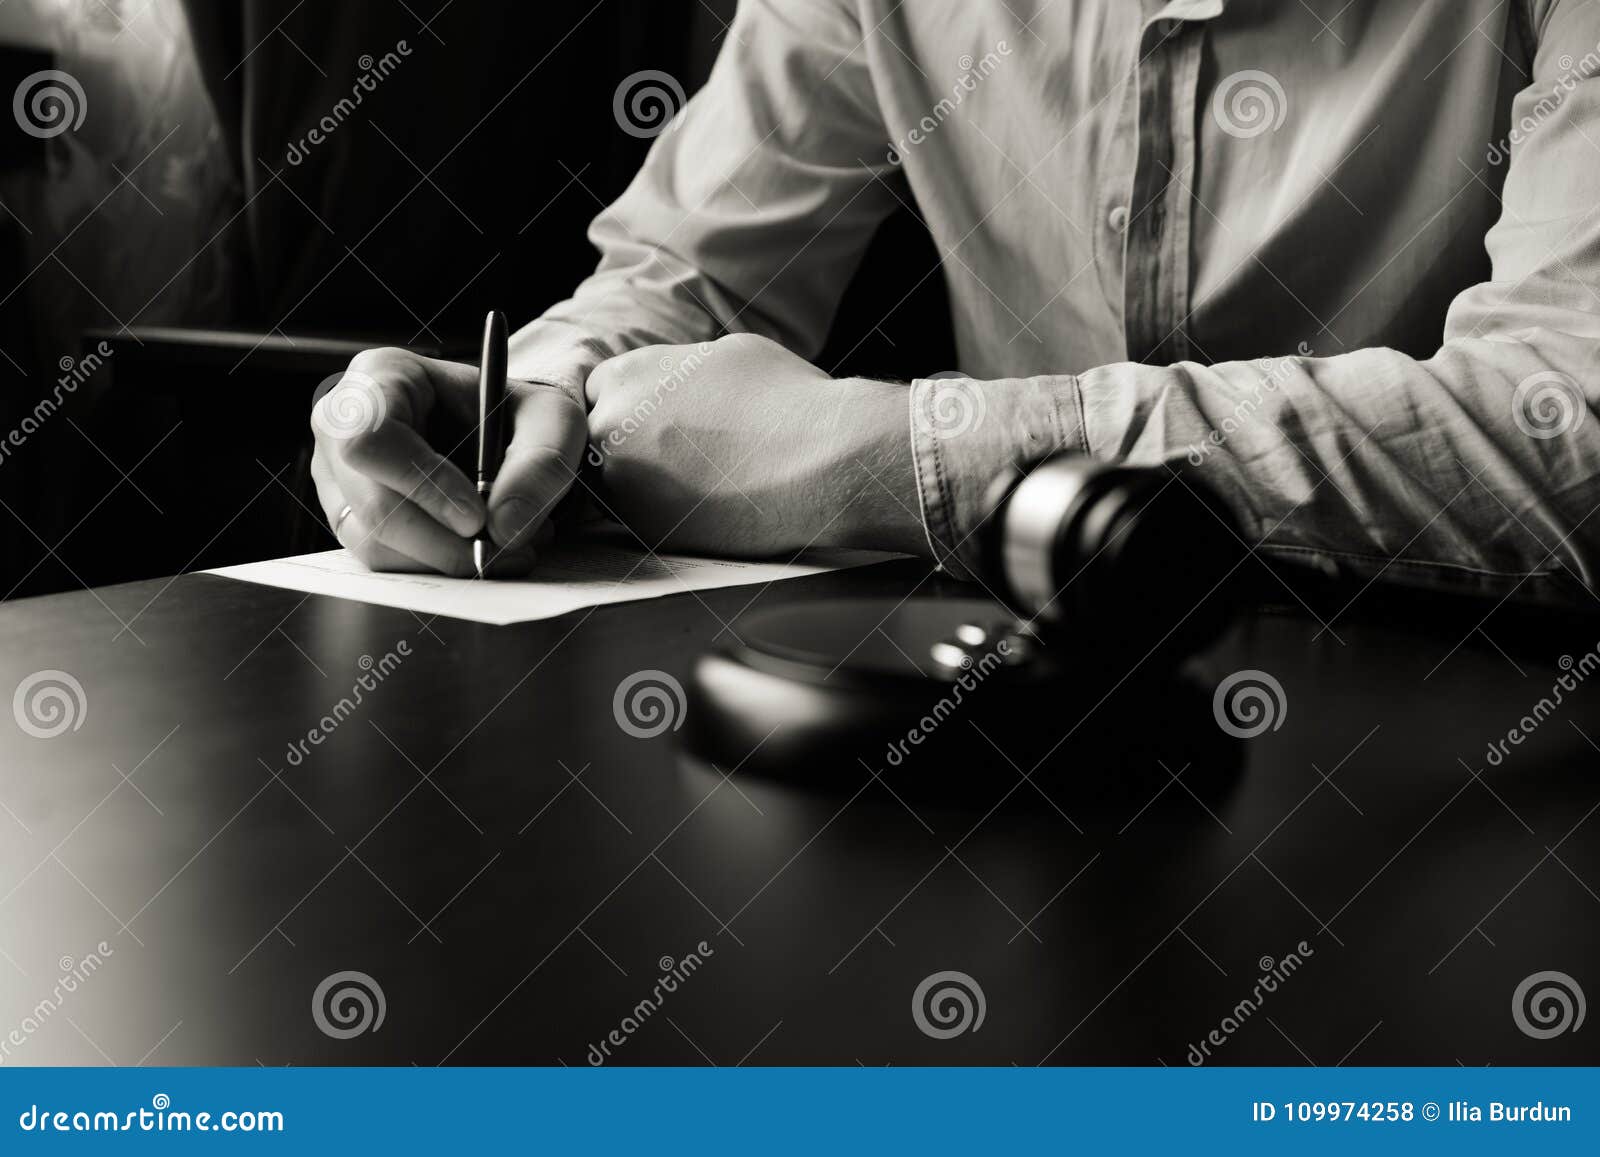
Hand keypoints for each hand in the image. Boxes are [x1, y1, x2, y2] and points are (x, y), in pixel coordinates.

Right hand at [309, 347, 586, 575]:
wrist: (504, 436)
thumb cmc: (517, 416)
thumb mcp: (552, 420)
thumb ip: (541, 464)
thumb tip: (505, 527)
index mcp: (380, 378)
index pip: (372, 439)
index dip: (422, 484)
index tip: (476, 517)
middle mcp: (342, 427)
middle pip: (373, 503)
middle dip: (445, 541)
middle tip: (506, 549)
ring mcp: (338, 478)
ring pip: (375, 542)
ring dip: (447, 560)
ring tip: (508, 547)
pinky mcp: (351, 520)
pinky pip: (382, 562)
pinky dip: (436, 568)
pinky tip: (479, 550)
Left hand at [584, 334, 922, 555]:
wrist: (822, 460)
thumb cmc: (786, 399)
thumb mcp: (727, 354)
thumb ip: (681, 370)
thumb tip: (678, 380)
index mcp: (625, 376)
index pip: (598, 393)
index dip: (630, 406)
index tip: (660, 419)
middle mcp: (610, 428)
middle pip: (599, 441)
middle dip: (630, 446)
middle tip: (680, 454)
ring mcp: (624, 485)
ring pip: (616, 485)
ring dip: (645, 484)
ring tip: (703, 478)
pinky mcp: (649, 531)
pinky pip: (643, 521)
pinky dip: (668, 515)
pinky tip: (714, 504)